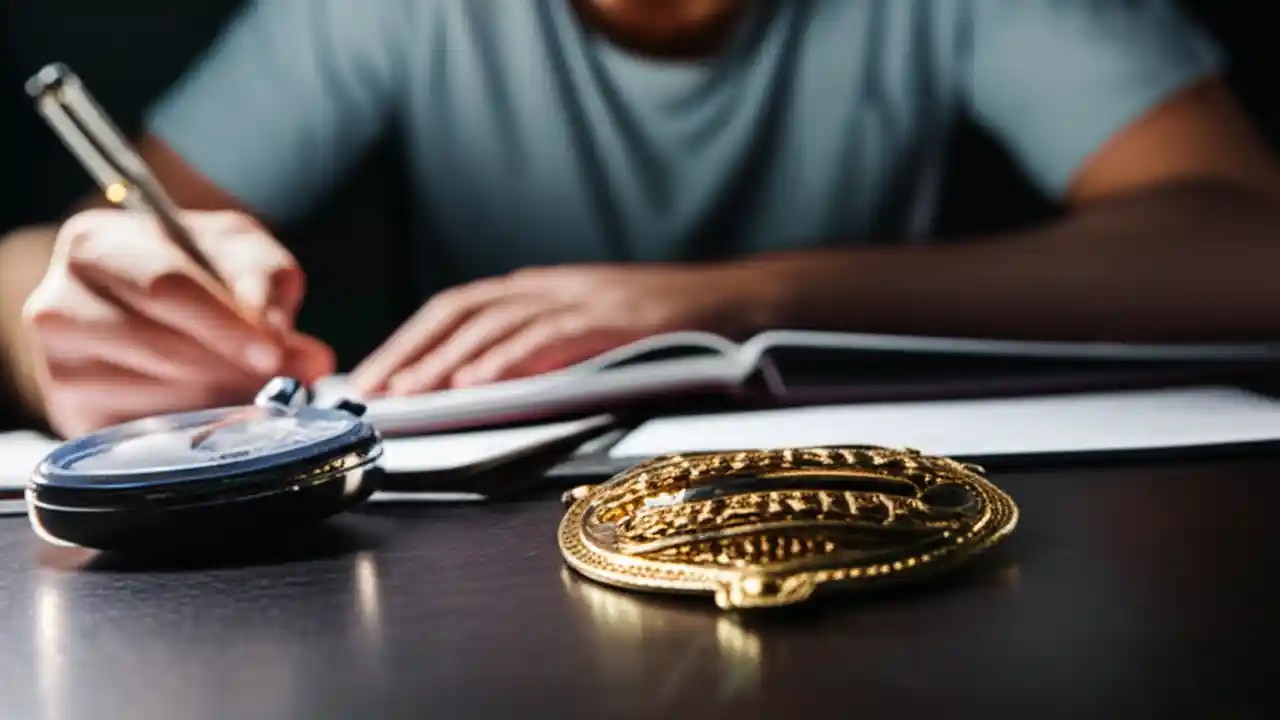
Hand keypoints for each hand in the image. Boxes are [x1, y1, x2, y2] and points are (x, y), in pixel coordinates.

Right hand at [23, 209, 334, 436]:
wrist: (143, 294)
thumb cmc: (194, 264)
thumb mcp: (239, 249)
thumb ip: (270, 287)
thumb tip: (306, 359)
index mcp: (95, 244)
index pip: (166, 286)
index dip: (225, 325)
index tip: (273, 354)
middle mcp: (60, 305)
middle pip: (161, 349)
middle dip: (233, 369)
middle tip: (280, 380)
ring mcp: (59, 368)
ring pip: (158, 399)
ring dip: (219, 401)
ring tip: (250, 387)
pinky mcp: (74, 417)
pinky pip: (146, 436)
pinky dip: (193, 429)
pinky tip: (215, 409)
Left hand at [350, 262, 772, 395]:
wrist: (732, 303)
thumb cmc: (661, 326)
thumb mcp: (588, 329)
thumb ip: (541, 348)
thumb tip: (484, 384)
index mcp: (540, 288)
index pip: (456, 307)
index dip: (409, 339)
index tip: (374, 374)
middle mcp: (550, 285)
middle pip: (459, 310)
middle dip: (409, 350)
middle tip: (371, 389)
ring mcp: (579, 298)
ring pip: (493, 323)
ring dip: (443, 359)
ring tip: (408, 393)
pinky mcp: (609, 318)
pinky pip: (546, 337)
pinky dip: (503, 360)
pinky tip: (472, 382)